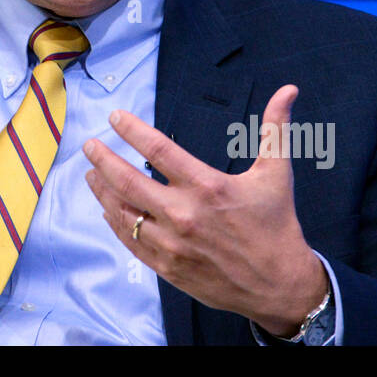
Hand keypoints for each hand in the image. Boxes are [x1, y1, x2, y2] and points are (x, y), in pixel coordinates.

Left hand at [83, 84, 327, 335]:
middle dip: (103, 159)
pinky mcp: (168, 267)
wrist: (280, 285)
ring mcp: (172, 244)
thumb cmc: (277, 225)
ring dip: (102, 190)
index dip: (132, 131)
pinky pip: (131, 241)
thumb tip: (288, 90)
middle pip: (128, 181)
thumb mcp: (277, 173)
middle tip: (88, 145)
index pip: (158, 151)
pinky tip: (108, 208)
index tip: (115, 117)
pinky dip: (115, 222)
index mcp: (207, 187)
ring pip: (123, 213)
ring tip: (91, 174)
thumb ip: (275, 129)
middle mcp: (184, 215)